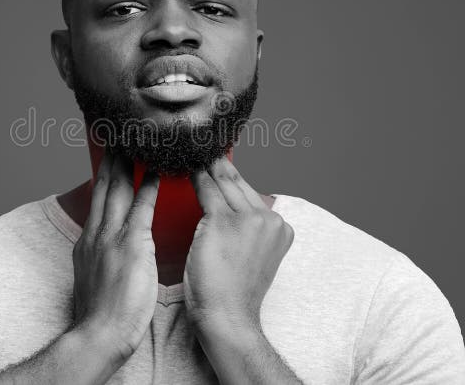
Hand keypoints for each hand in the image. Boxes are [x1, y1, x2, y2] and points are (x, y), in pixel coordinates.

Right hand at [71, 150, 160, 358]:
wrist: (99, 334)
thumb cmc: (102, 314)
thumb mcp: (94, 277)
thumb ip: (102, 257)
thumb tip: (111, 251)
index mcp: (88, 240)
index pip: (96, 198)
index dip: (103, 173)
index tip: (110, 154)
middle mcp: (96, 233)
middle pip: (104, 185)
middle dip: (112, 158)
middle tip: (120, 133)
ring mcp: (111, 237)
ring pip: (118, 189)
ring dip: (127, 163)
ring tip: (137, 140)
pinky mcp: (131, 244)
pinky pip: (141, 207)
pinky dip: (148, 187)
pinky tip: (157, 172)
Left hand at [184, 156, 293, 332]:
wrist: (228, 319)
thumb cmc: (231, 294)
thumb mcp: (250, 257)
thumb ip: (247, 231)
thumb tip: (227, 209)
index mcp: (279, 228)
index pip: (250, 193)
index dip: (230, 175)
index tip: (216, 159)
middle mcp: (269, 219)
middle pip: (237, 182)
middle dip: (217, 163)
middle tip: (200, 146)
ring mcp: (249, 218)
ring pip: (221, 181)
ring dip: (204, 164)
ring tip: (189, 151)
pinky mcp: (224, 220)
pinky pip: (205, 190)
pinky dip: (194, 177)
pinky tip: (184, 167)